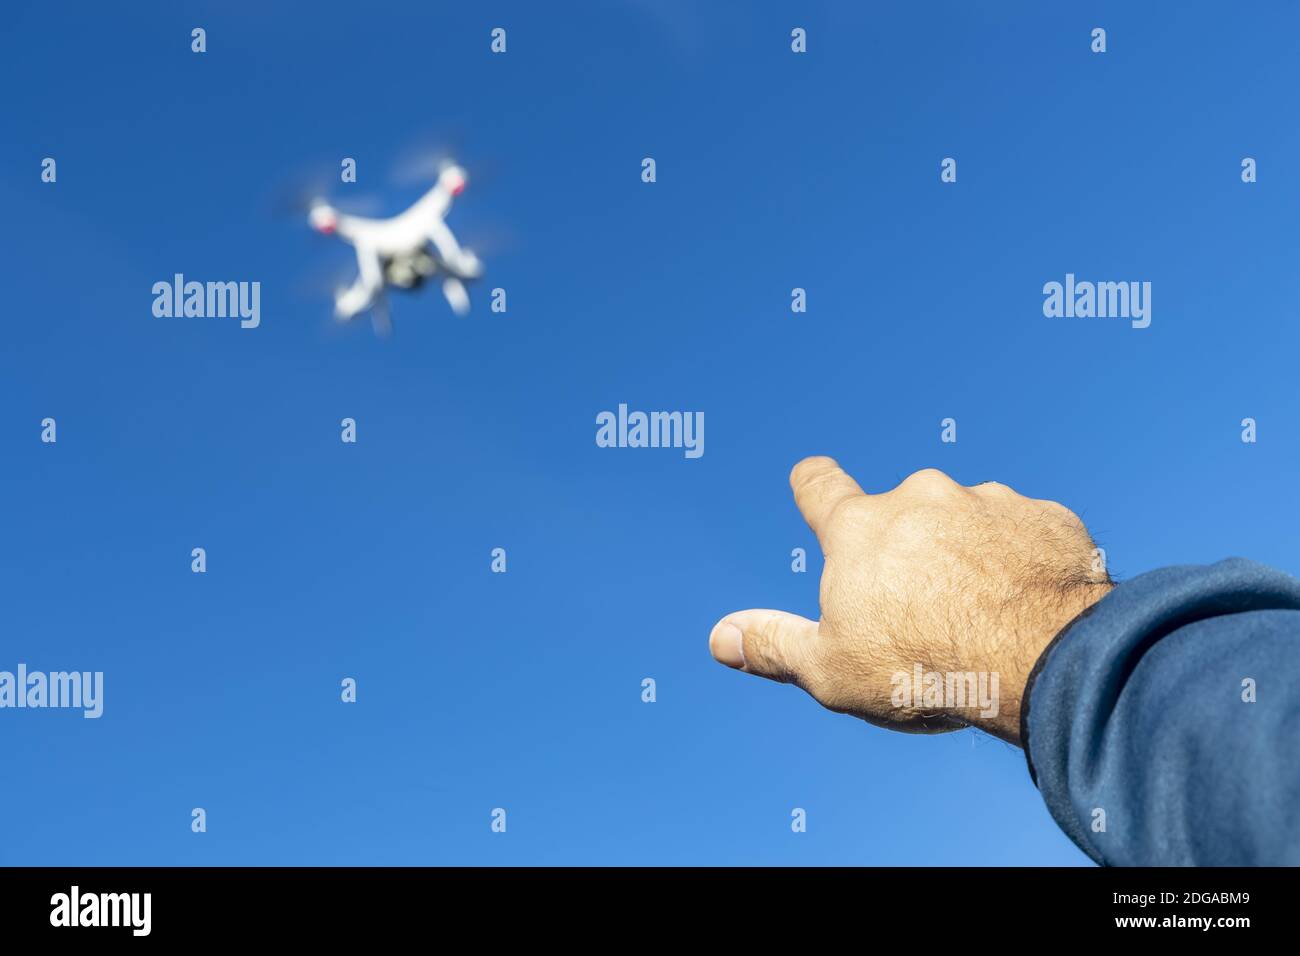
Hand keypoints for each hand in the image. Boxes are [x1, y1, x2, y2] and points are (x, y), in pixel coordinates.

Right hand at [708, 458, 1111, 743]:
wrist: (1041, 658)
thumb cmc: (923, 666)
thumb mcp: (830, 669)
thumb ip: (774, 645)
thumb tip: (719, 637)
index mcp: (860, 529)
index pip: (821, 487)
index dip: (813, 484)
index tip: (812, 478)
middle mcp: (920, 497)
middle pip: (902, 515)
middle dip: (909, 551)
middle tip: (924, 612)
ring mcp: (988, 502)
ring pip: (968, 525)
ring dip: (970, 557)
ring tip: (985, 618)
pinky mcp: (1046, 519)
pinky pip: (1026, 537)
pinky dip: (1023, 564)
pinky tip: (1031, 609)